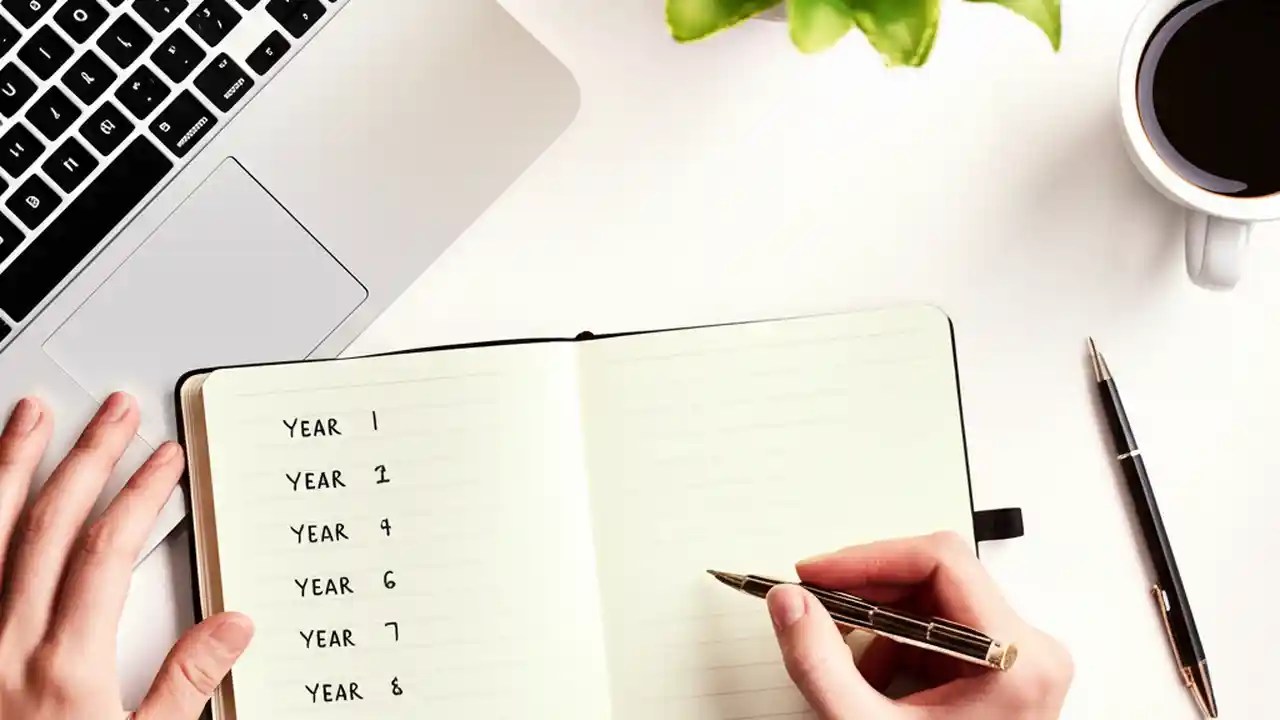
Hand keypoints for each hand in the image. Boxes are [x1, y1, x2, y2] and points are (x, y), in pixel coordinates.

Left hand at [0, 394, 253, 719]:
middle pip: (46, 527)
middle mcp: (6, 645)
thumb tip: (232, 628)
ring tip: (31, 418)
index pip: (106, 551)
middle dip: (85, 459)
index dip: (138, 494)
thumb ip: (185, 687)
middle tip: (112, 412)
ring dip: (10, 467)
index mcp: (64, 666)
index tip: (161, 460)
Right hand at [768, 532, 1071, 718]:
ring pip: (932, 603)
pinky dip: (894, 647)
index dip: (868, 559)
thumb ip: (819, 663)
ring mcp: (1017, 661)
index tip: (818, 574)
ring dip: (877, 626)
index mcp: (1015, 658)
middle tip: (814, 604)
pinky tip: (874, 683)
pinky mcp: (998, 672)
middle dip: (865, 594)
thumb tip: (791, 605)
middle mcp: (1028, 651)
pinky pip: (938, 632)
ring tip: (849, 667)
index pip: (940, 561)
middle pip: (935, 577)